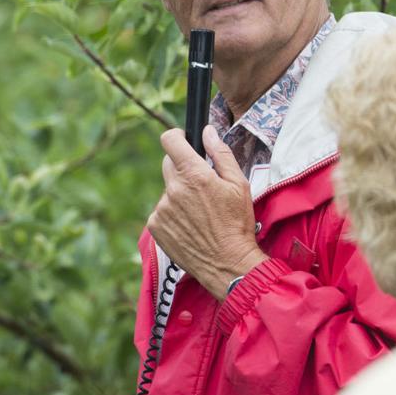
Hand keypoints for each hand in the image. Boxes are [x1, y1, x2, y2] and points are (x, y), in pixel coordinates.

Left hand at [147, 125, 267, 299]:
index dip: (177, 136)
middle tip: (203, 185)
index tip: (184, 140)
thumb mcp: (239, 184)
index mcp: (194, 174)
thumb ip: (221, 154)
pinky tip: (190, 225)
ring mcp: (161, 209)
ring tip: (200, 213)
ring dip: (180, 193)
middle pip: (169, 164)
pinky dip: (173, 213)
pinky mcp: (156, 226)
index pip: (170, 141)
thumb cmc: (237, 222)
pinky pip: (162, 210)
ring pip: (168, 189)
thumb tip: (208, 132)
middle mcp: (173, 189)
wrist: (227, 263)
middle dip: (184, 168)